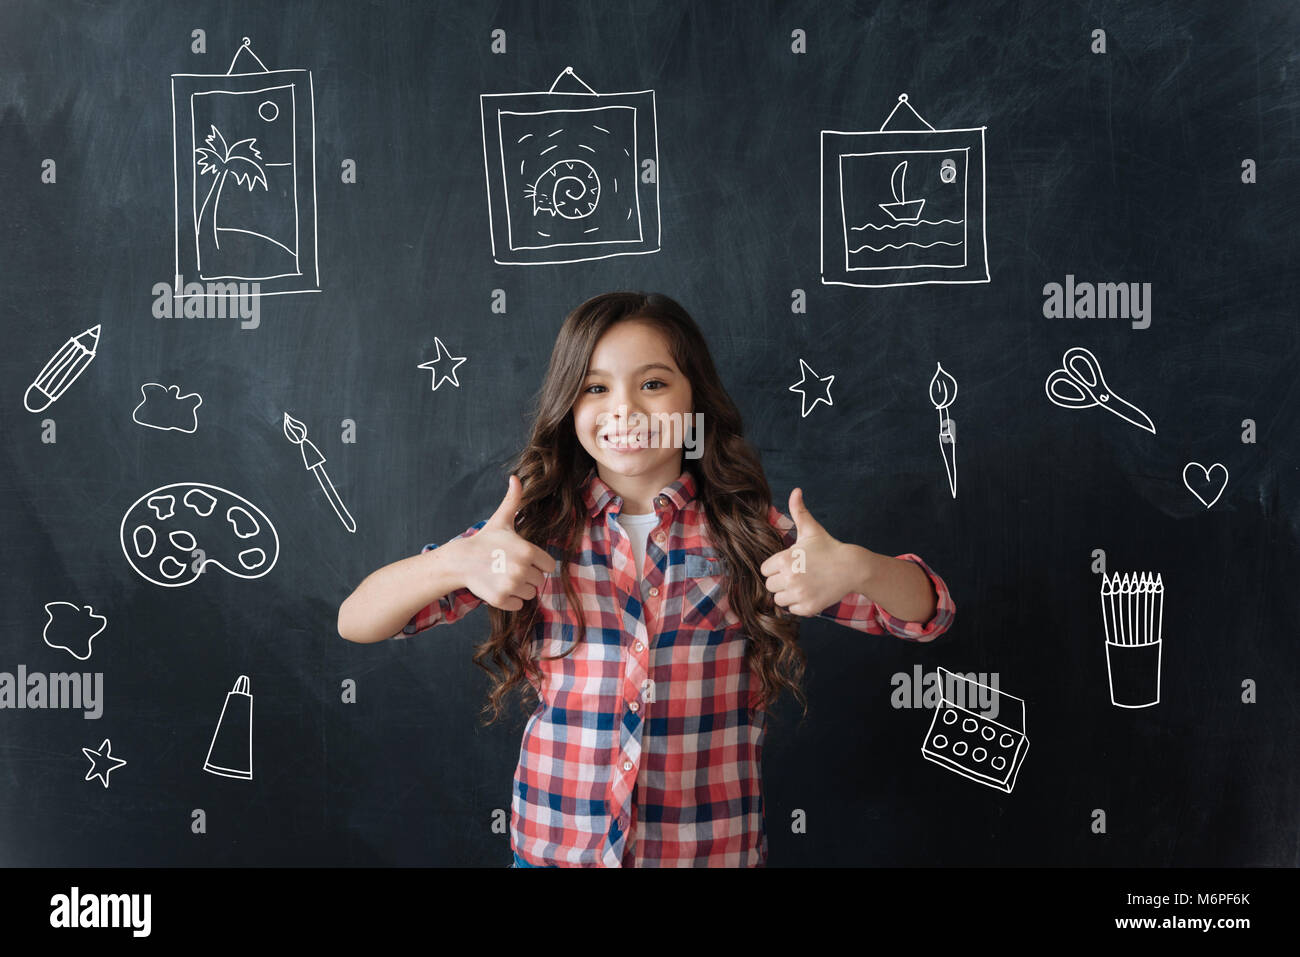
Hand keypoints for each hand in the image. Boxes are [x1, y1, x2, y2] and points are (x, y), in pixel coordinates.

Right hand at [451, 475, 553, 610]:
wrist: (461, 561)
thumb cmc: (485, 540)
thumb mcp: (501, 520)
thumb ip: (513, 500)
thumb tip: (515, 478)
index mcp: (528, 550)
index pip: (548, 565)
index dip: (537, 562)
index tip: (523, 558)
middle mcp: (522, 569)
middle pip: (539, 580)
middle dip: (527, 575)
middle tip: (509, 566)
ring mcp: (511, 586)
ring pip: (530, 593)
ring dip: (520, 587)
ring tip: (503, 575)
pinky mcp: (501, 600)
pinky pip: (519, 605)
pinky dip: (511, 599)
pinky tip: (498, 586)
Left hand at [760, 488, 862, 616]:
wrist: (852, 567)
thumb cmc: (828, 547)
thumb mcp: (811, 529)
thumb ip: (798, 511)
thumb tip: (796, 490)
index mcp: (784, 559)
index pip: (765, 570)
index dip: (775, 567)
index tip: (789, 563)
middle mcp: (789, 578)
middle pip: (770, 586)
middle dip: (781, 581)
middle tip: (798, 573)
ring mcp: (799, 594)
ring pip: (780, 600)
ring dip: (789, 594)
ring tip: (804, 583)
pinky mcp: (809, 607)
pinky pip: (793, 610)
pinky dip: (800, 604)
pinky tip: (810, 592)